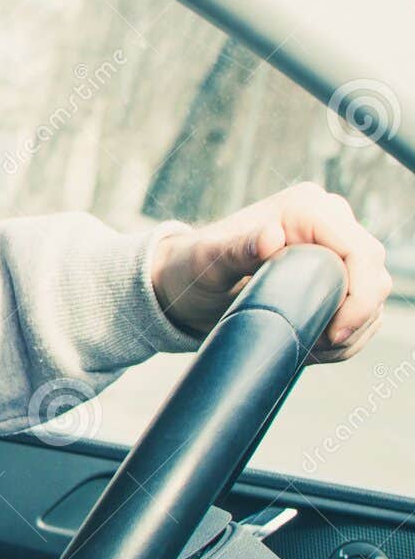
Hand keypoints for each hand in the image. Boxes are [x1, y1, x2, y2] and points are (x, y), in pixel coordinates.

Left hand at [150, 183, 391, 362]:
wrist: (186, 284)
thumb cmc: (192, 269)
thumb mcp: (208, 262)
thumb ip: (236, 248)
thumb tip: (271, 235)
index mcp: (307, 209)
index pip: (360, 252)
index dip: (359, 297)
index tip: (333, 334)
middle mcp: (328, 222)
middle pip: (373, 274)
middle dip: (356, 317)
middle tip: (320, 347)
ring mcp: (332, 247)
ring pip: (372, 293)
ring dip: (353, 329)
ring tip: (314, 350)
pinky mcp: (332, 271)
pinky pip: (360, 305)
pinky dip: (347, 332)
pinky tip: (318, 347)